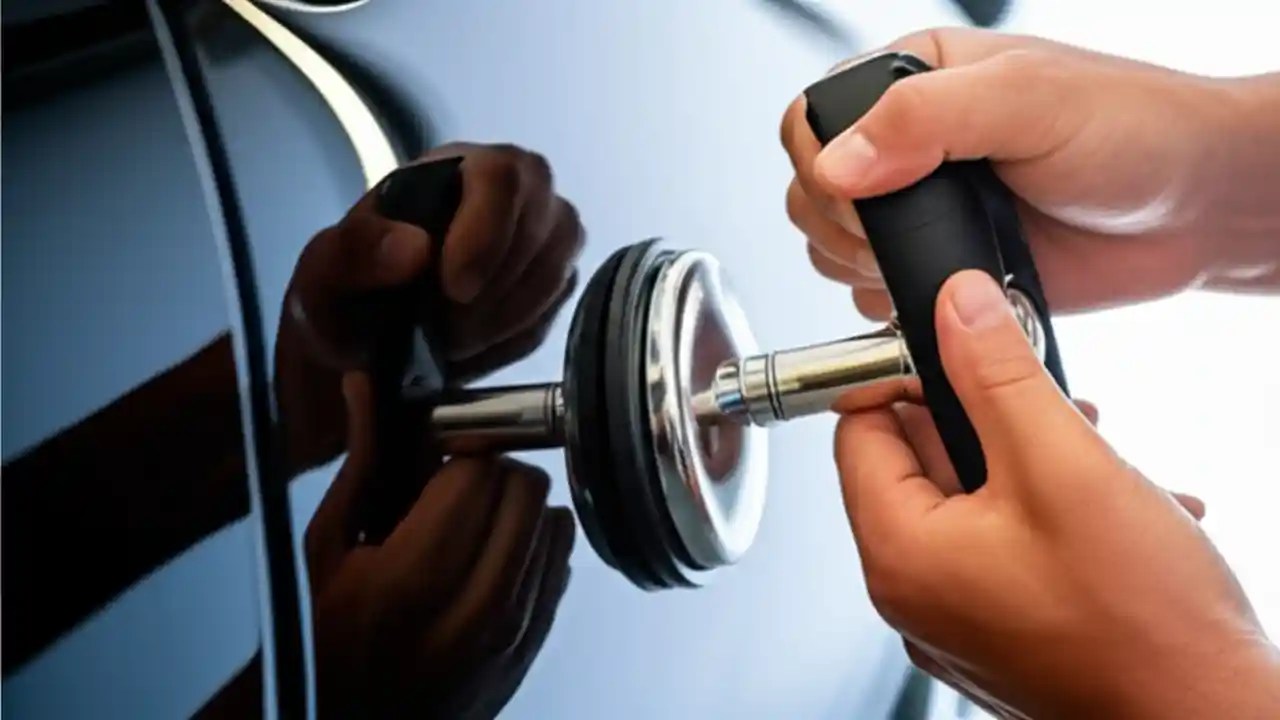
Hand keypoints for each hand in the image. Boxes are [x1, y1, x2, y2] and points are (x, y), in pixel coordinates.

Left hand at [275, 143, 583, 471]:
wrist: (365, 343)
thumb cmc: (346, 294)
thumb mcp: (323, 272)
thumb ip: (353, 252)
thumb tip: (413, 247)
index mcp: (459, 167)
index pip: (503, 176)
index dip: (487, 232)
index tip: (455, 288)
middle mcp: (517, 192)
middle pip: (544, 228)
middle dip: (491, 294)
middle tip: (441, 330)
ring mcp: (545, 240)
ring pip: (553, 278)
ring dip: (499, 323)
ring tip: (447, 341)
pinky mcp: (553, 288)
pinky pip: (549, 319)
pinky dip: (507, 343)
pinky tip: (467, 347)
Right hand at [307, 372, 574, 718]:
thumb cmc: (325, 643)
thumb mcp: (326, 550)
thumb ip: (362, 464)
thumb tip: (365, 387)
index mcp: (413, 576)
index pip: (480, 470)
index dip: (458, 452)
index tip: (438, 460)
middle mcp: (475, 607)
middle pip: (526, 487)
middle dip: (493, 473)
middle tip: (456, 489)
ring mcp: (513, 631)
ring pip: (554, 520)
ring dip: (519, 509)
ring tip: (474, 526)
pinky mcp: (533, 645)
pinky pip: (563, 563)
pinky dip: (535, 547)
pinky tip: (493, 558)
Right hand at [782, 27, 1279, 320]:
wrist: (1192, 210)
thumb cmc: (1132, 130)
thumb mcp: (1028, 99)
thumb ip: (923, 119)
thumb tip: (837, 164)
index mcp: (913, 81)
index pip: (811, 118)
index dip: (821, 161)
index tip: (868, 190)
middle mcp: (905, 146)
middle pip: (809, 190)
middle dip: (844, 223)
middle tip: (909, 229)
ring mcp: (918, 212)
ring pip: (831, 249)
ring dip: (867, 267)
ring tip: (941, 255)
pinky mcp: (937, 268)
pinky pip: (873, 300)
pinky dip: (896, 305)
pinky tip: (951, 286)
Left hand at [835, 270, 1279, 717]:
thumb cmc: (1143, 627)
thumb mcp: (1062, 466)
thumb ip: (997, 374)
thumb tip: (955, 305)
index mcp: (901, 556)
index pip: (858, 432)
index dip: (900, 375)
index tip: (953, 344)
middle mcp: (916, 594)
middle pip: (917, 463)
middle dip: (985, 416)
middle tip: (1046, 400)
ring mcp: (961, 618)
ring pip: (972, 499)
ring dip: (1030, 459)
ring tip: (1094, 451)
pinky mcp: (1006, 629)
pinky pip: (1003, 543)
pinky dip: (1049, 509)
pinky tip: (1116, 505)